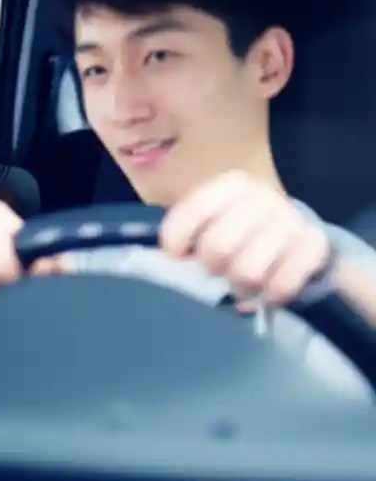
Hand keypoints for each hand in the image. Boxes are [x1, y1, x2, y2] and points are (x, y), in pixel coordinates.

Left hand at [159, 170, 332, 309]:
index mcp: (232, 185)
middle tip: (214, 271)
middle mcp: (263, 198)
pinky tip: (266, 292)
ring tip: (240, 283)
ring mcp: (291, 221)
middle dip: (210, 267)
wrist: (296, 236)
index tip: (175, 255)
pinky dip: (269, 295)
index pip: (194, 209)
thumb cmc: (241, 229)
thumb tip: (166, 258)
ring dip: (239, 286)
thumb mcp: (213, 219)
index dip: (176, 238)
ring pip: (248, 271)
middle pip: (218, 245)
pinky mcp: (314, 247)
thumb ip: (187, 232)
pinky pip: (282, 285)